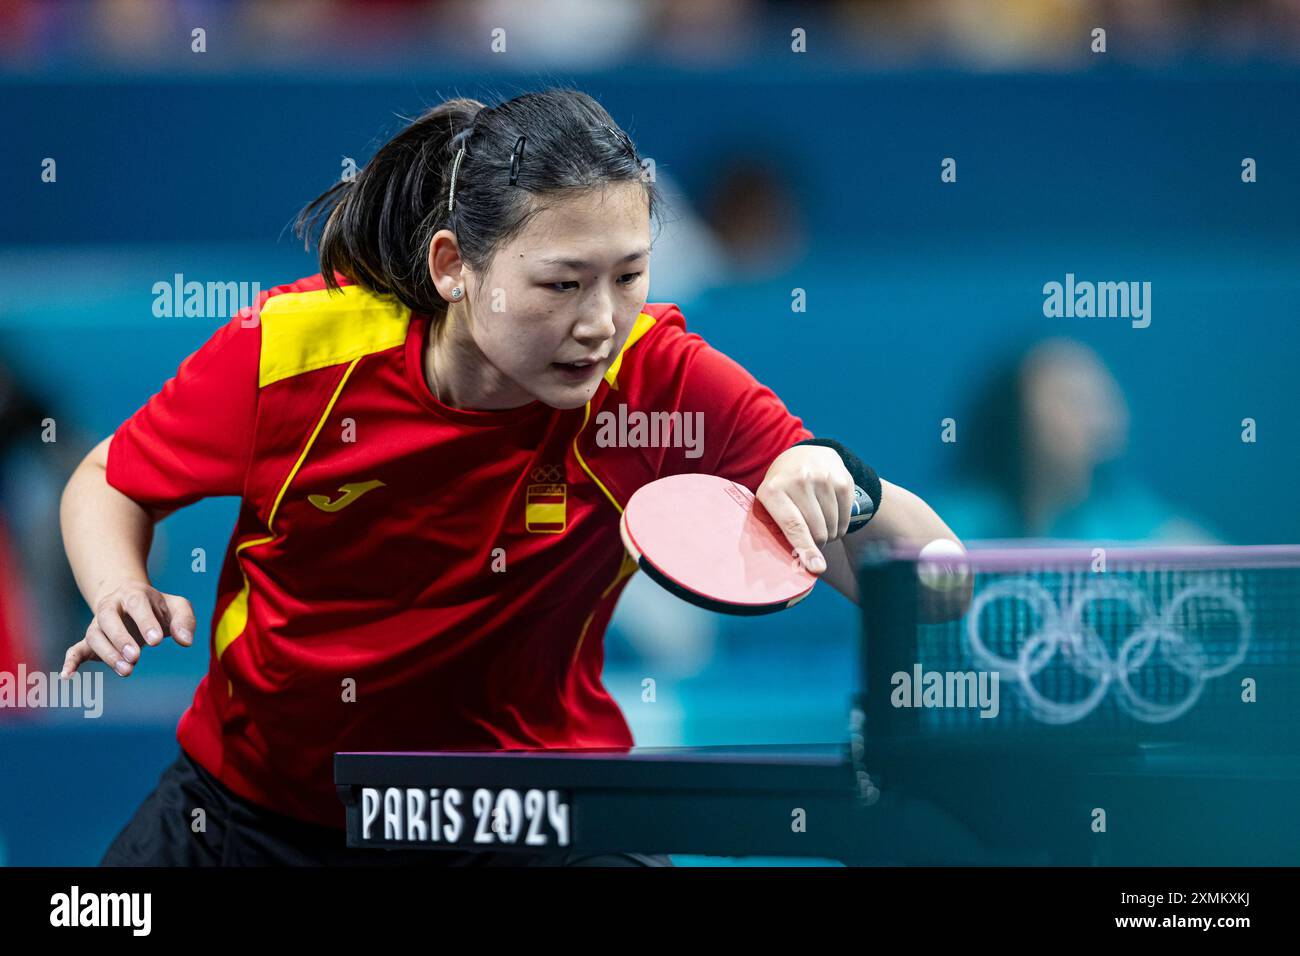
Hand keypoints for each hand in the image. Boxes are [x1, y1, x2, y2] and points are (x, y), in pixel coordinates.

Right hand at [61, 580, 196, 677]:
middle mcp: (111, 607)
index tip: (156, 641)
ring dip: (108, 654)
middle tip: (136, 657)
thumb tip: (186, 642)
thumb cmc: (158, 606)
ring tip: (127, 670)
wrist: (129, 599)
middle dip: (120, 639)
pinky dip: (70, 661)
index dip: (145, 622)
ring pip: (95, 636)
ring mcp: (98, 624)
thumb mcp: (177, 607)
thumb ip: (185, 621)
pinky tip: (67, 676)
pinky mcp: (90, 640)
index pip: (137, 605)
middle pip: (109, 619)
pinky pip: (75, 649)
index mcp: (134, 595)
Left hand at [756, 445, 855, 574]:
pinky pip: (847, 517)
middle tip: (810, 538)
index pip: (793, 525)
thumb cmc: (781, 490)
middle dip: (816, 543)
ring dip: (829, 534)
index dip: (806, 549)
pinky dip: (840, 525)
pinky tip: (830, 516)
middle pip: (817, 530)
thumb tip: (804, 566)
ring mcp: (823, 477)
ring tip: (818, 523)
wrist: (802, 455)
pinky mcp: (843, 479)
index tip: (816, 568)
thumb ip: (778, 531)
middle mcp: (799, 480)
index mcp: (773, 490)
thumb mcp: (769, 504)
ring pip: (833, 526)